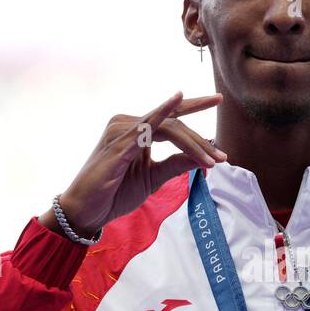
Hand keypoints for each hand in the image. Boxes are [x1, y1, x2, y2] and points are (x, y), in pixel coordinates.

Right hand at [40, 90, 226, 236]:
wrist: (87, 212)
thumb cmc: (115, 193)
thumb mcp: (153, 178)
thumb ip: (176, 165)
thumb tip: (203, 157)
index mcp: (137, 131)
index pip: (171, 116)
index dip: (195, 105)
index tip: (218, 99)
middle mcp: (128, 124)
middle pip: (174, 123)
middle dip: (200, 140)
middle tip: (223, 157)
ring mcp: (121, 131)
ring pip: (168, 128)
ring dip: (193, 144)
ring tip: (213, 159)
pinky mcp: (117, 144)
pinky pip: (145, 129)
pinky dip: (162, 117)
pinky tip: (175, 103)